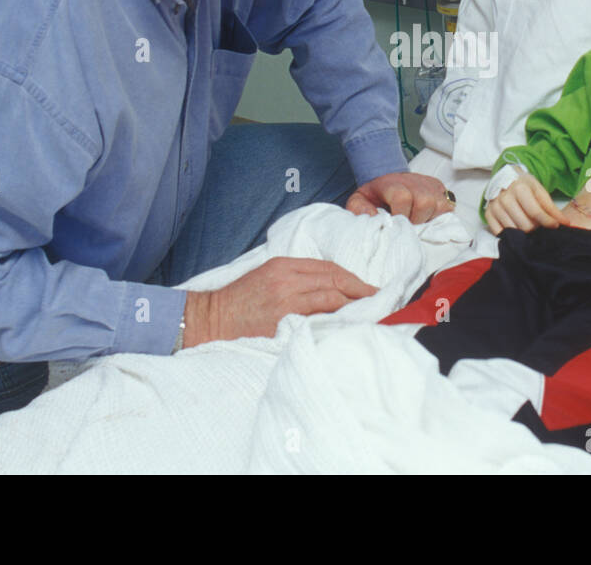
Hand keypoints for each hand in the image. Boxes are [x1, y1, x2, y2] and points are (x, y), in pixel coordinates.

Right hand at [182, 257, 377, 344]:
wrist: (209, 319)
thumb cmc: (239, 301)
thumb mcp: (267, 277)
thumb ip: (296, 279)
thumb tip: (330, 288)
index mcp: (285, 265)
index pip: (330, 269)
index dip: (355, 279)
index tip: (371, 289)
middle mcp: (288, 278)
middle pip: (335, 280)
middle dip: (361, 291)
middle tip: (380, 301)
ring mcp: (285, 299)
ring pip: (330, 297)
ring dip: (354, 305)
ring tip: (371, 313)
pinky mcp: (281, 319)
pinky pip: (316, 318)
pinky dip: (335, 320)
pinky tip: (348, 326)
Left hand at [344, 171, 454, 223]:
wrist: (386, 177)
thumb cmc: (373, 195)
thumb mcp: (358, 201)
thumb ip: (360, 211)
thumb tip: (375, 220)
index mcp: (392, 183)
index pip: (402, 196)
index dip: (400, 214)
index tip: (394, 222)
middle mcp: (414, 181)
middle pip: (424, 202)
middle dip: (415, 219)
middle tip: (406, 224)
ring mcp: (429, 184)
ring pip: (438, 204)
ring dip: (427, 218)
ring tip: (416, 220)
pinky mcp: (440, 189)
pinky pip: (448, 206)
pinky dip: (439, 215)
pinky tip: (427, 216)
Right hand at [484, 174, 573, 234]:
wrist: (505, 178)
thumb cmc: (525, 186)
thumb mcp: (540, 191)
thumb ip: (552, 208)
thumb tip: (566, 223)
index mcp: (519, 189)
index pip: (535, 212)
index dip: (548, 222)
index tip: (556, 226)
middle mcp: (505, 198)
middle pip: (525, 225)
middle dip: (536, 228)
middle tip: (540, 225)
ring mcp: (495, 207)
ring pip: (514, 231)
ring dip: (524, 232)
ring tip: (529, 225)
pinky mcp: (488, 215)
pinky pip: (501, 233)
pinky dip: (511, 234)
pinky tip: (517, 227)